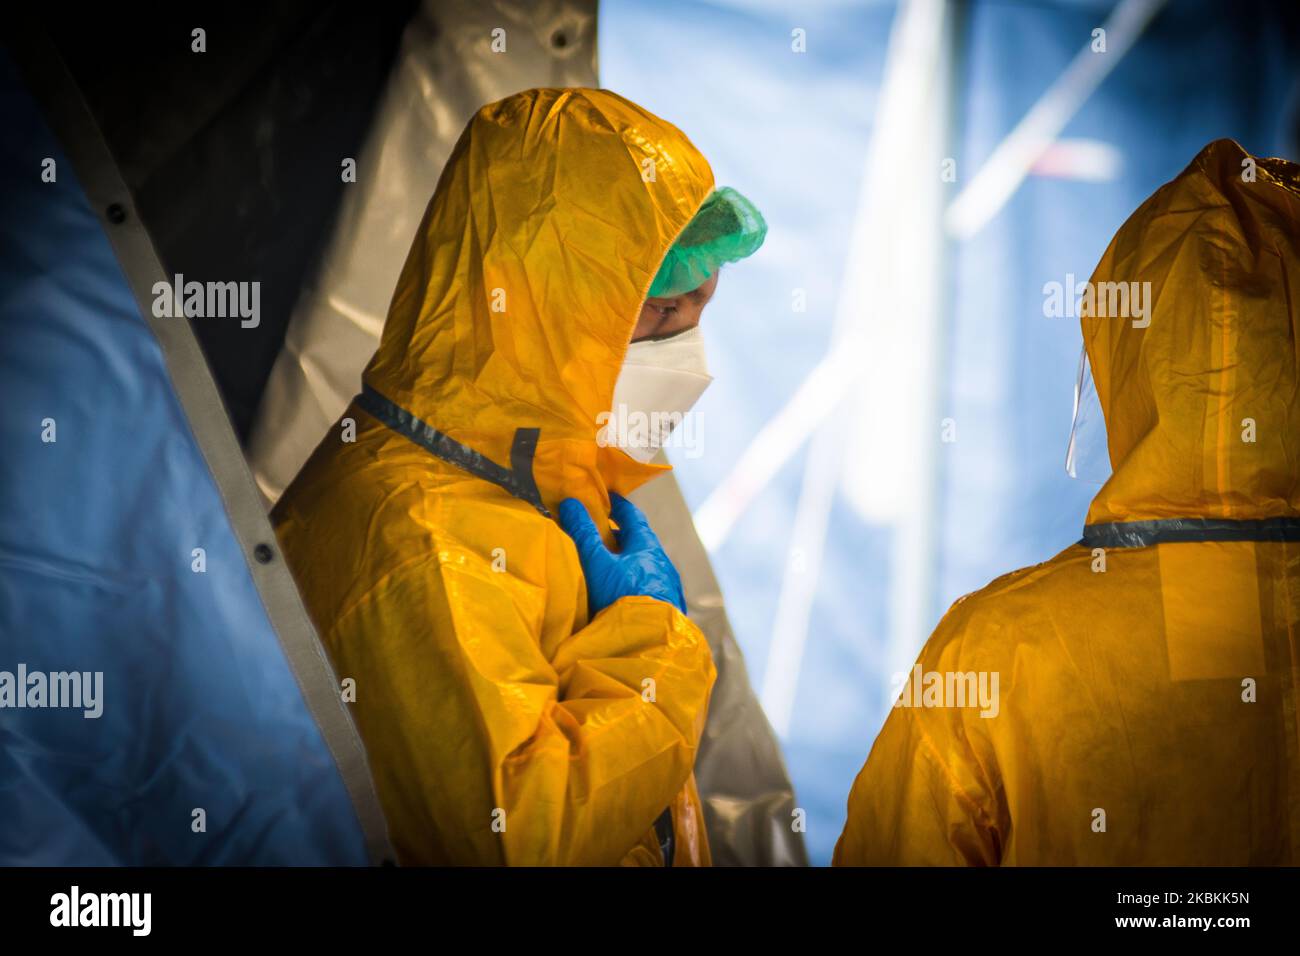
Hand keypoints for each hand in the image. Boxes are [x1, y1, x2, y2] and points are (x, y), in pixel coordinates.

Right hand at [558, 493, 687, 616]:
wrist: (649, 645)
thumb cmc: (622, 597)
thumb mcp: (597, 563)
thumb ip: (583, 533)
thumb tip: (570, 503)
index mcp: (649, 548)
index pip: (634, 517)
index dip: (618, 505)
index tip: (607, 497)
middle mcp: (662, 565)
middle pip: (639, 544)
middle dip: (619, 537)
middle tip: (599, 533)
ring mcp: (667, 589)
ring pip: (643, 568)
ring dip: (626, 563)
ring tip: (606, 566)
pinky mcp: (666, 610)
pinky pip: (647, 589)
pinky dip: (631, 584)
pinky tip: (620, 594)